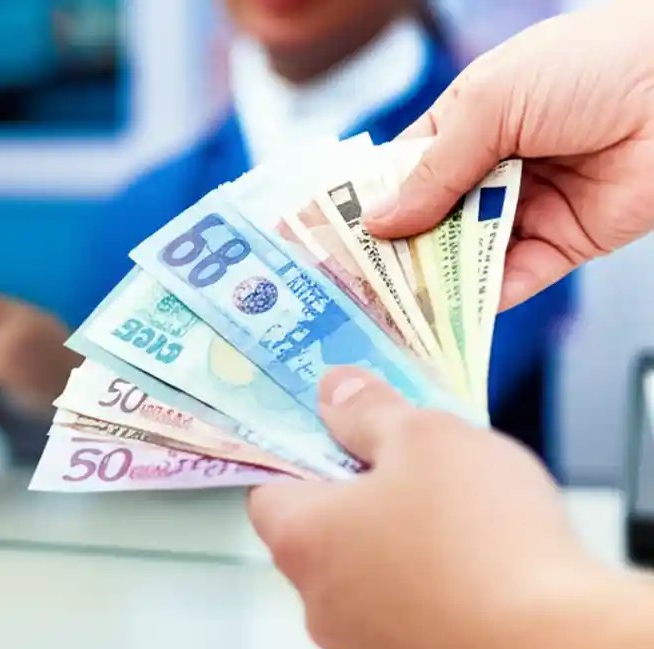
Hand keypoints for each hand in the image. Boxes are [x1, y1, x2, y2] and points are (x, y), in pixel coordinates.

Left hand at [247, 367, 617, 648]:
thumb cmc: (479, 536)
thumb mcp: (426, 437)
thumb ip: (370, 411)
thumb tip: (333, 391)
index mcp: (300, 539)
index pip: (272, 490)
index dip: (309, 457)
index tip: (352, 436)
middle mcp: (317, 603)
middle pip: (324, 537)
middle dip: (366, 503)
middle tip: (423, 474)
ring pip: (371, 584)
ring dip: (404, 554)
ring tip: (468, 527)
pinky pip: (415, 625)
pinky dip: (438, 599)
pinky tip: (487, 579)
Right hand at [365, 0, 653, 309]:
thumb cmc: (592, 64)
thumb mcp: (491, 103)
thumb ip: (433, 170)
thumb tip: (379, 220)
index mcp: (468, 119)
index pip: (403, 170)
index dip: (366, 200)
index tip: (328, 234)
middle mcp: (493, 165)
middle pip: (429, 219)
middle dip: (394, 249)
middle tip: (354, 282)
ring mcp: (528, 206)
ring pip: (467, 254)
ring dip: (434, 279)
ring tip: (393, 305)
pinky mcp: (565, 242)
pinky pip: (517, 278)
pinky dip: (485, 299)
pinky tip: (452, 312)